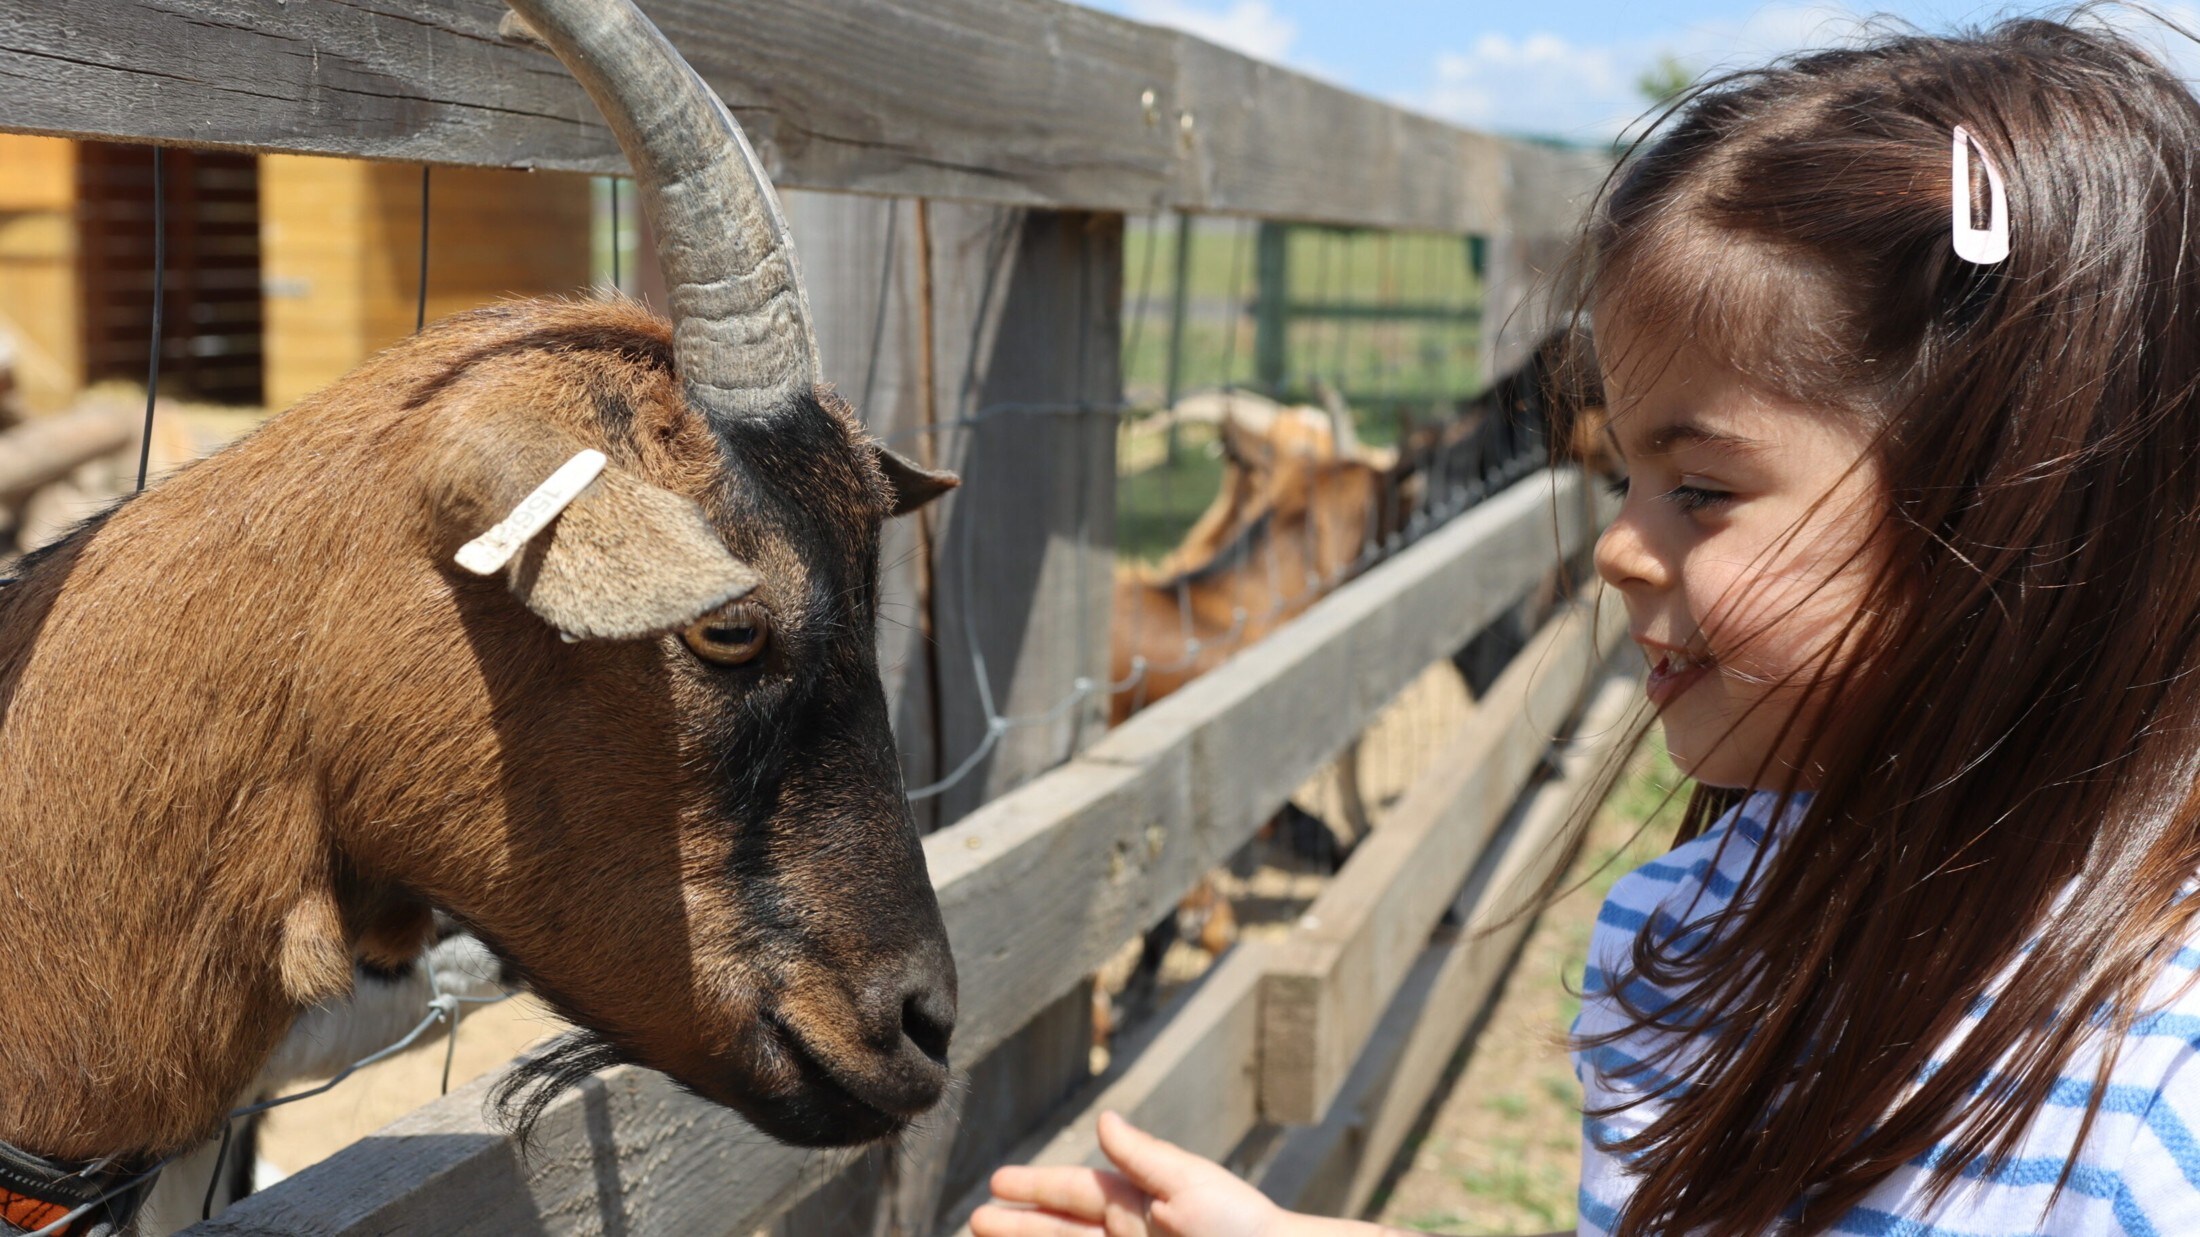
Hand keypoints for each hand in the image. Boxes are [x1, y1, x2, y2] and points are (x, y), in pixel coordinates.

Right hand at [970, 1111, 1287, 1236]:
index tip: (996, 1183)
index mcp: (1140, 1203)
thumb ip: (1141, 1157)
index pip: (1075, 1191)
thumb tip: (1103, 1119)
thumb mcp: (1190, 1185)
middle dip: (1020, 1225)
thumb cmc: (1244, 1228)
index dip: (1035, 1187)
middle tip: (976, 1221)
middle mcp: (1130, 1234)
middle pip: (1061, 1231)